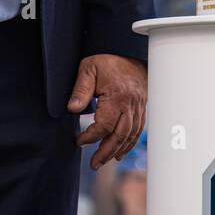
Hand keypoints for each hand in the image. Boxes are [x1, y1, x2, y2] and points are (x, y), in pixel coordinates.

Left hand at [70, 53, 146, 167]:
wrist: (128, 51)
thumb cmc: (108, 60)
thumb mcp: (88, 69)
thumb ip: (80, 90)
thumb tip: (72, 109)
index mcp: (118, 96)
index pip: (104, 125)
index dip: (91, 136)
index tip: (79, 141)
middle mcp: (131, 104)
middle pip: (120, 135)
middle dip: (106, 152)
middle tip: (94, 164)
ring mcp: (139, 107)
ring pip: (131, 135)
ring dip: (117, 150)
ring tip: (104, 161)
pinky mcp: (142, 108)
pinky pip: (138, 130)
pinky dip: (130, 143)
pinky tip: (120, 151)